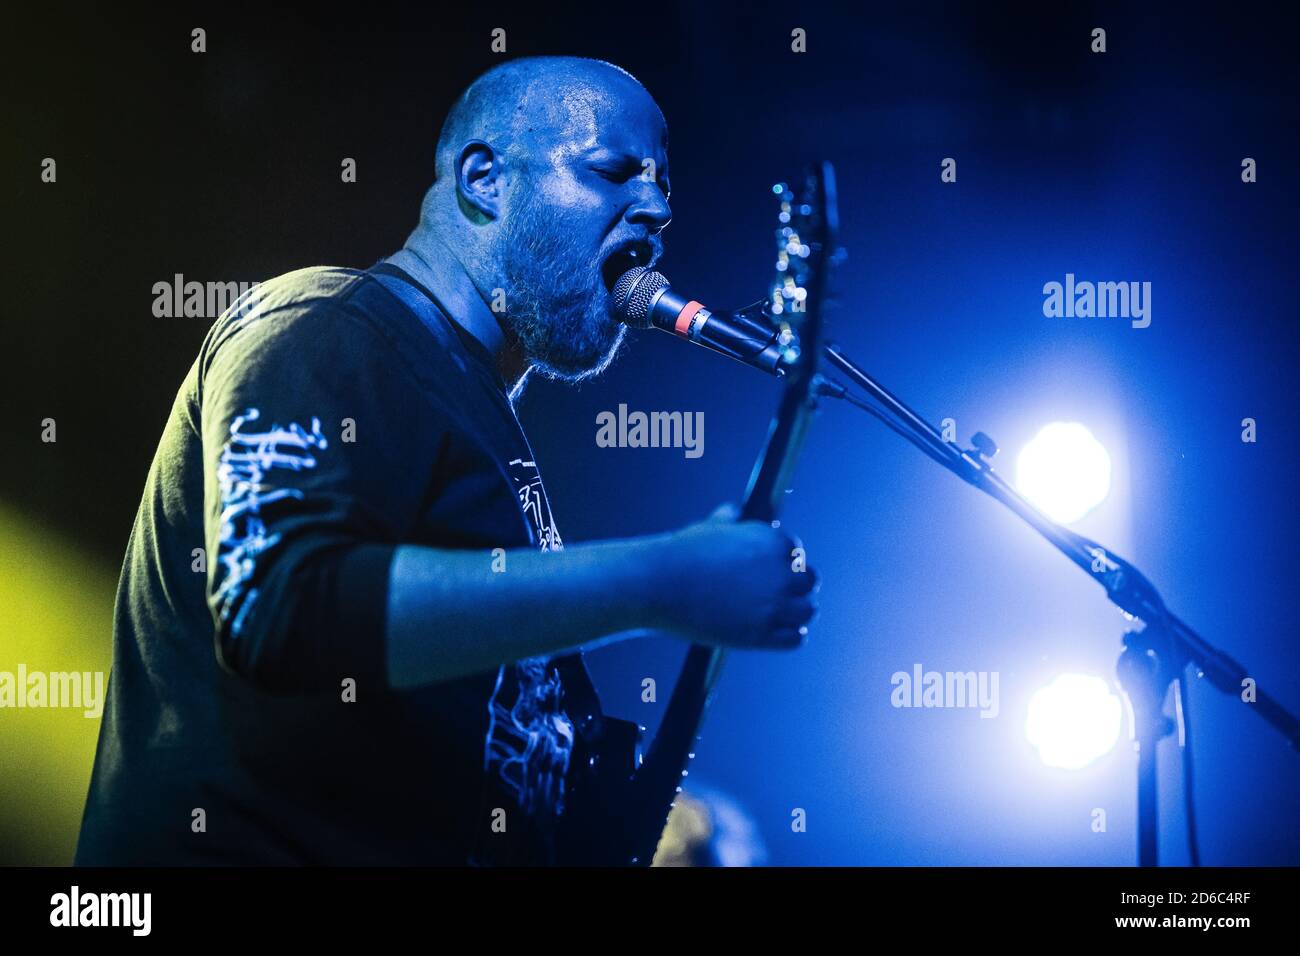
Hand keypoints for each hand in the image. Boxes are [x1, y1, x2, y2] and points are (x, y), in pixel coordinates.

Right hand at [652, 503, 818, 649]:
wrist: (657, 585)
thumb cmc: (679, 555)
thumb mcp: (708, 528)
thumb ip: (729, 520)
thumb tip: (733, 511)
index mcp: (771, 540)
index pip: (796, 552)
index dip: (784, 563)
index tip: (772, 572)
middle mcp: (779, 571)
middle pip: (810, 581)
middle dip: (795, 587)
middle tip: (777, 595)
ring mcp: (773, 605)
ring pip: (809, 610)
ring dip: (797, 613)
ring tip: (781, 616)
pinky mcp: (762, 634)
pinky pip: (796, 638)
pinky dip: (790, 636)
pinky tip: (776, 634)